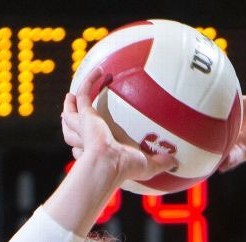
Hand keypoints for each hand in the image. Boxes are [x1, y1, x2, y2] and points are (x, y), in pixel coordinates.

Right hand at [60, 70, 176, 184]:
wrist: (108, 164)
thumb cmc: (124, 169)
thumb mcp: (146, 166)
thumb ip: (159, 162)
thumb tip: (176, 162)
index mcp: (96, 153)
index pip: (82, 151)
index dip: (81, 150)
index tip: (87, 146)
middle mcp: (86, 140)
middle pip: (71, 133)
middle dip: (70, 125)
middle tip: (74, 115)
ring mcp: (82, 127)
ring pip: (69, 115)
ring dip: (70, 105)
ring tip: (72, 95)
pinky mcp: (84, 114)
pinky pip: (84, 93)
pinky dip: (90, 81)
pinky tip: (100, 70)